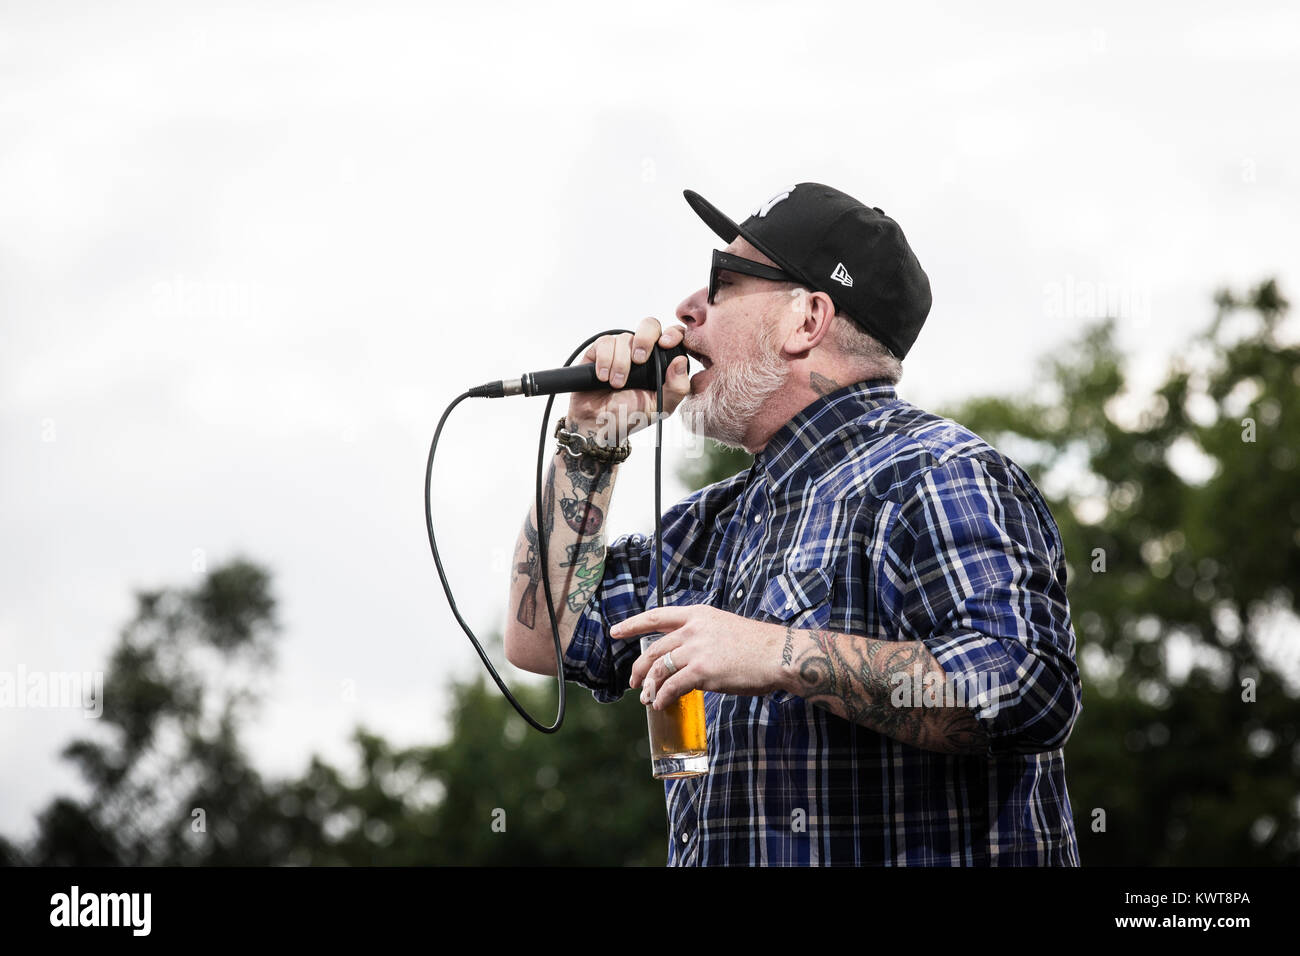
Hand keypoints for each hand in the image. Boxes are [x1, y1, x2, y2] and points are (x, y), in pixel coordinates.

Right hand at [566, 318, 691, 444]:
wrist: (598, 423)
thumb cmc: (630, 415)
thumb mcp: (660, 407)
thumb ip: (677, 388)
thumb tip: (680, 362)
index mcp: (662, 362)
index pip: (674, 336)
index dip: (673, 334)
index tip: (666, 344)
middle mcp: (643, 352)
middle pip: (650, 325)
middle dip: (645, 340)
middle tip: (639, 360)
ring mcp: (621, 349)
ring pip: (625, 338)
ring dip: (620, 363)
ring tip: (616, 384)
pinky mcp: (600, 350)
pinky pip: (605, 342)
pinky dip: (605, 361)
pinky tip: (603, 377)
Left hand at [610, 605, 784, 709]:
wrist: (779, 654)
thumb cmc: (757, 646)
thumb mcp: (723, 628)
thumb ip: (702, 638)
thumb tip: (685, 658)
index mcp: (698, 614)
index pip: (656, 616)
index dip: (632, 624)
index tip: (616, 631)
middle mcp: (694, 629)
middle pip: (654, 648)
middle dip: (639, 668)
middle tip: (633, 681)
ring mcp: (697, 649)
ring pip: (660, 669)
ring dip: (649, 686)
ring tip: (646, 698)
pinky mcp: (703, 670)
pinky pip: (673, 686)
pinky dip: (663, 697)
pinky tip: (661, 704)